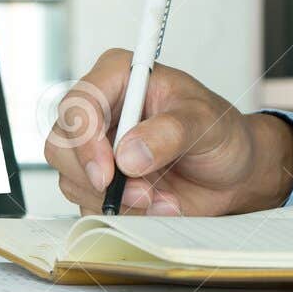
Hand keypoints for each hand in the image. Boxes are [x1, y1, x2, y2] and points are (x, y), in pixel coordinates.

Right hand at [44, 48, 292, 214]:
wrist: (231, 172)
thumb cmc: (219, 133)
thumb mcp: (205, 122)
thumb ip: (169, 133)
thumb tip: (128, 155)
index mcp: (117, 77)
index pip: (78, 104)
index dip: (85, 141)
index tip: (108, 173)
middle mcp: (99, 111)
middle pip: (61, 146)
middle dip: (98, 179)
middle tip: (142, 193)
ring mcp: (95, 150)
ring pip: (71, 181)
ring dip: (117, 200)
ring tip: (161, 196)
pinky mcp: (99, 183)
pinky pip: (89, 206)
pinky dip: (125, 213)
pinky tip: (158, 204)